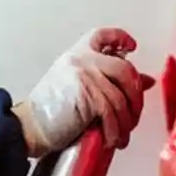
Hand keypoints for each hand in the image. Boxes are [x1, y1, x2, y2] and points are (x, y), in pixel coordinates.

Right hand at [14, 28, 153, 157]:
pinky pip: (112, 111)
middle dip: (135, 96)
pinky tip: (113, 139)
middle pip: (124, 69)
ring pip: (121, 96)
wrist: (29, 127)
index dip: (120, 38)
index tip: (131, 48)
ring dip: (126, 120)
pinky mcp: (86, 92)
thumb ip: (109, 80)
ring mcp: (84, 73)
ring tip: (122, 135)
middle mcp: (81, 58)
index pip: (102, 35)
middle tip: (133, 116)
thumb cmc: (51, 112)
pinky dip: (116, 129)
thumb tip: (146, 81)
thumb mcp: (80, 88)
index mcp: (77, 54)